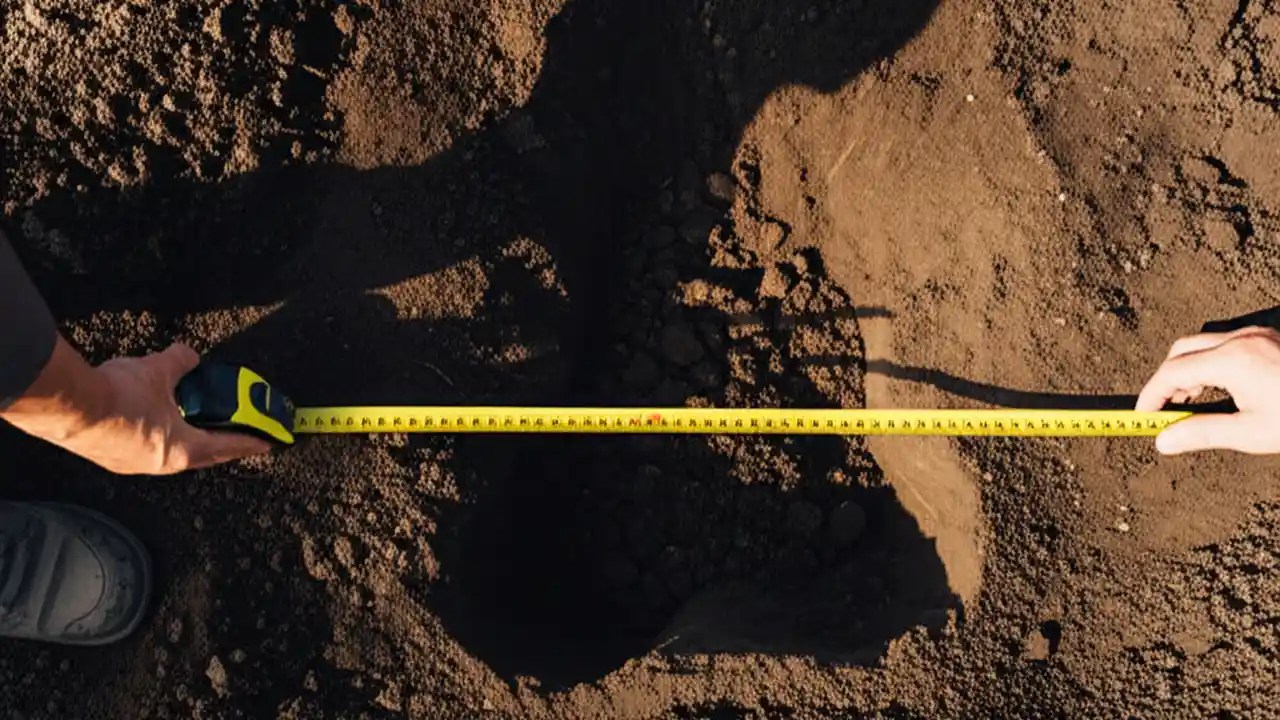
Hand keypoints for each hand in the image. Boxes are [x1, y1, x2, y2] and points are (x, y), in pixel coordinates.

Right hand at [2, 338, 271, 474]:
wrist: (66, 407)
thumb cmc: (117, 396)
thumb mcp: (158, 371)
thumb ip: (180, 363)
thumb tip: (188, 356)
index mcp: (180, 450)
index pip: (224, 447)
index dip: (248, 442)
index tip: (267, 444)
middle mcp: (158, 464)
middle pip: (199, 454)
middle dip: (217, 441)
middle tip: (233, 432)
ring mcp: (130, 463)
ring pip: (168, 451)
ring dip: (183, 436)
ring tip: (192, 419)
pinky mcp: (108, 456)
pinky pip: (142, 446)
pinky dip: (156, 433)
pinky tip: (152, 418)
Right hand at [1136, 326, 1279, 454]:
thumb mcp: (1251, 434)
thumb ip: (1203, 433)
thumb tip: (1164, 441)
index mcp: (1233, 360)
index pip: (1173, 371)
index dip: (1152, 394)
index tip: (1143, 415)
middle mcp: (1241, 339)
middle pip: (1182, 350)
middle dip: (1166, 379)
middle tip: (1163, 408)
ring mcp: (1255, 335)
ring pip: (1202, 344)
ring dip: (1187, 369)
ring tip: (1186, 400)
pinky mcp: (1265, 338)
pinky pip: (1223, 343)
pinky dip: (1208, 362)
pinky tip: (1214, 385)